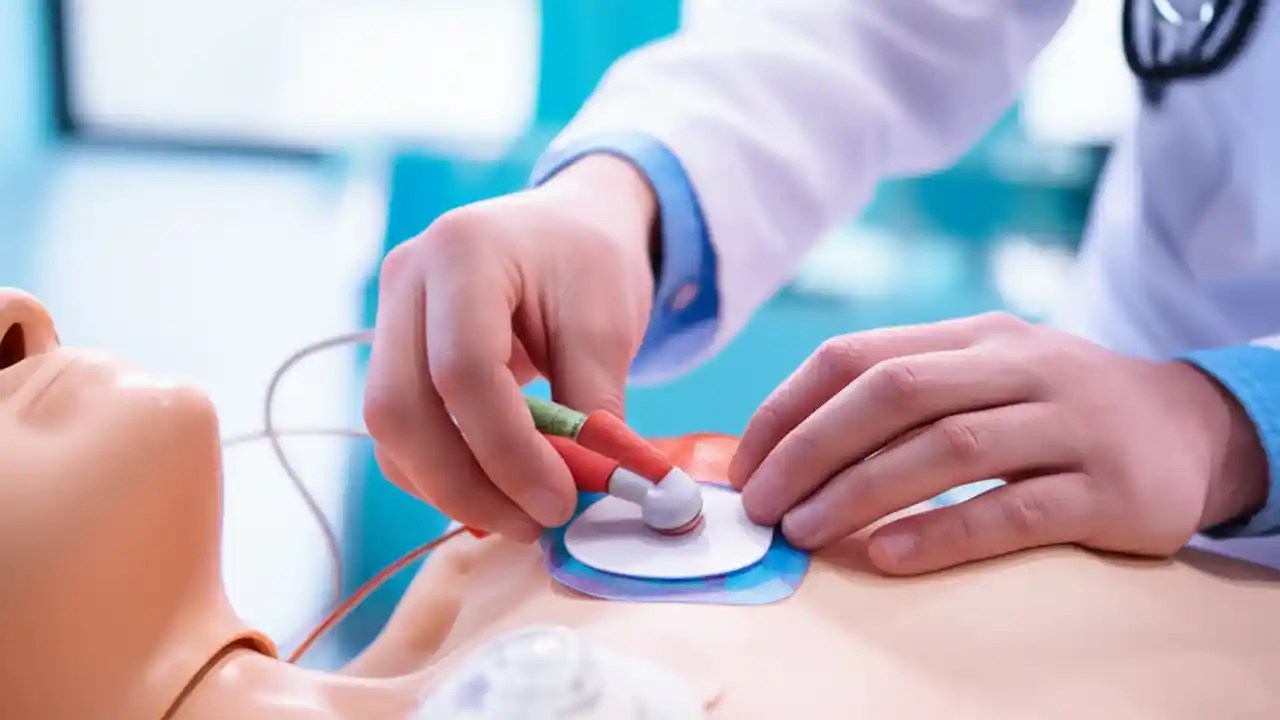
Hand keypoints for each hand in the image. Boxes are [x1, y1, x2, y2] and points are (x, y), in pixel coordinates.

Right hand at [364, 156, 657, 540]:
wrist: (568, 225)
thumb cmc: (591, 262)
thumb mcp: (609, 327)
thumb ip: (594, 413)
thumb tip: (590, 498)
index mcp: (463, 251)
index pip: (463, 372)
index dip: (508, 453)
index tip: (560, 503)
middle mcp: (407, 279)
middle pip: (402, 409)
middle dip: (466, 486)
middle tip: (537, 524)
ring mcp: (388, 316)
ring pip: (389, 431)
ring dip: (451, 490)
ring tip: (524, 513)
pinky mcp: (391, 354)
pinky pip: (398, 434)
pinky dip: (441, 475)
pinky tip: (497, 490)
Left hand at [729, 312, 1267, 574]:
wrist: (1190, 425)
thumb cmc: (1054, 406)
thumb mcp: (985, 374)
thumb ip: (905, 397)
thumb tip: (789, 453)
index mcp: (972, 336)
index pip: (857, 356)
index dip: (789, 409)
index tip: (745, 465)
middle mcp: (1018, 365)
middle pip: (894, 393)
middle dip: (811, 448)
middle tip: (763, 505)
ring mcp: (1067, 422)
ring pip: (948, 446)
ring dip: (861, 490)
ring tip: (804, 531)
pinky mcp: (1108, 488)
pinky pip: (1013, 509)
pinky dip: (943, 532)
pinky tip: (887, 555)